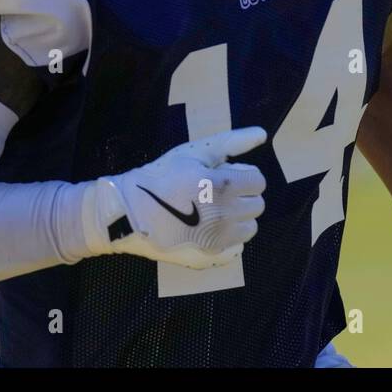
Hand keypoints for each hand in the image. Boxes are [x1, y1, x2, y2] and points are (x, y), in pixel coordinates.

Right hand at [82, 127, 267, 269]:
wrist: (129, 212)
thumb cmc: (162, 176)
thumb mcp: (193, 152)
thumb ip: (231, 142)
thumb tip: (263, 134)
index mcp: (223, 186)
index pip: (258, 181)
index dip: (242, 175)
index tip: (223, 175)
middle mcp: (226, 215)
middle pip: (257, 205)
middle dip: (242, 195)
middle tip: (216, 193)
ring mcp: (219, 239)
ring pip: (250, 227)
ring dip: (238, 218)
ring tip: (212, 212)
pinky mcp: (211, 257)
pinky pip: (237, 247)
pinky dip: (228, 238)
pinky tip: (207, 230)